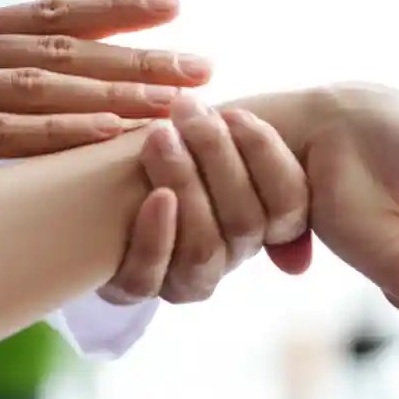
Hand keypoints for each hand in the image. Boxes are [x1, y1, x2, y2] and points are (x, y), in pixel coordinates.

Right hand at [0, 0, 211, 213]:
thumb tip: (45, 106)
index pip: (43, 14)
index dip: (111, 10)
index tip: (172, 9)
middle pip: (56, 43)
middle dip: (135, 54)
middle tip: (200, 62)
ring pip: (39, 82)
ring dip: (116, 91)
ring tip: (177, 101)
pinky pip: (0, 131)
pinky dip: (61, 131)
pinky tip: (109, 132)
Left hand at [99, 96, 310, 304]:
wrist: (100, 184)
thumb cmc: (171, 149)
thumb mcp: (218, 139)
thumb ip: (262, 154)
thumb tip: (298, 239)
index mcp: (263, 221)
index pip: (289, 203)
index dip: (266, 157)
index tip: (233, 113)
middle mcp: (230, 255)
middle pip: (246, 221)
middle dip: (216, 157)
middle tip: (187, 111)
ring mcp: (183, 277)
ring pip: (204, 248)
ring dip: (185, 185)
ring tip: (160, 137)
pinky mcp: (133, 287)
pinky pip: (150, 278)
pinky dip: (156, 236)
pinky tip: (155, 196)